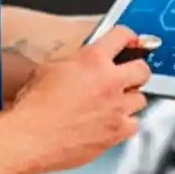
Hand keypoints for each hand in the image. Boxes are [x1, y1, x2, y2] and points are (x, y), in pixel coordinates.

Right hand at [6, 25, 150, 173]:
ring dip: (129, 100)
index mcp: (93, 59)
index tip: (129, 42)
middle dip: (135, 72)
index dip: (128, 37)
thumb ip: (74, 61)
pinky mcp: (117, 132)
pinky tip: (111, 124)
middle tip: (126, 77)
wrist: (30, 138)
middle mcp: (110, 81)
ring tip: (113, 104)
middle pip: (143, 69)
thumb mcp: (49, 68)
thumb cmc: (33, 107)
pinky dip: (124, 124)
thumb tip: (82, 60)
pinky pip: (134, 125)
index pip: (123, 35)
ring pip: (141, 99)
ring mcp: (117, 108)